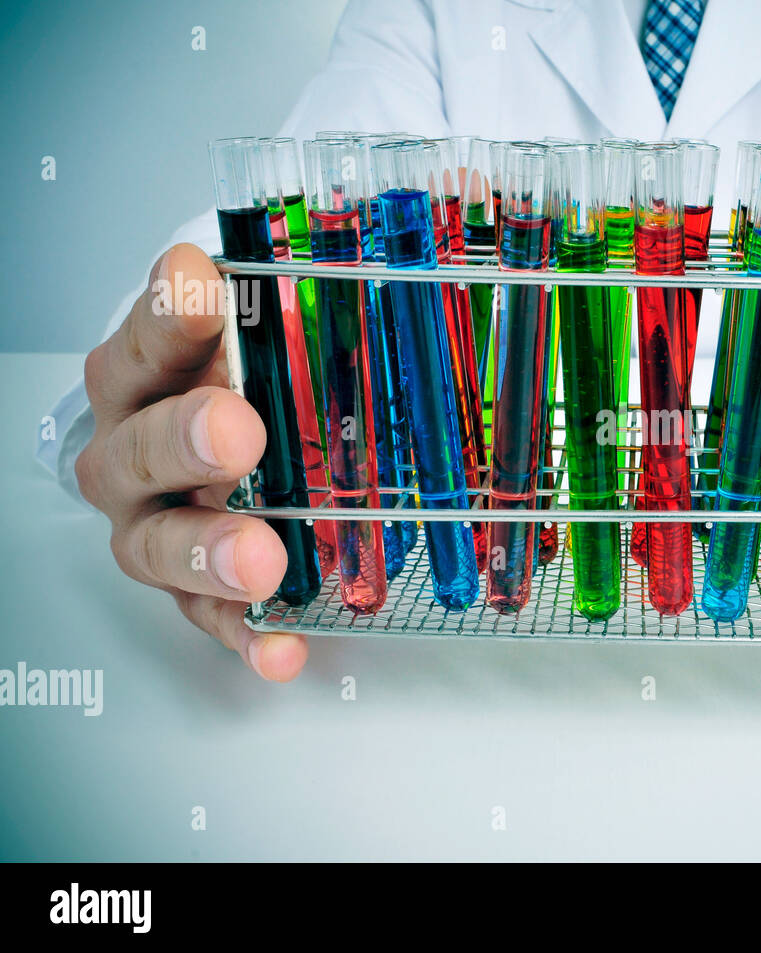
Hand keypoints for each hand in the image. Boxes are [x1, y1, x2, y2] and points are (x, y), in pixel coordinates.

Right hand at [76, 243, 308, 680]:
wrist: (206, 438)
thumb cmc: (230, 381)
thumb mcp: (245, 336)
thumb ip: (272, 305)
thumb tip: (337, 246)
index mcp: (140, 379)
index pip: (144, 342)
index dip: (170, 316)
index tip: (201, 283)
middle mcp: (131, 455)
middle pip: (138, 450)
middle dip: (184, 440)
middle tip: (235, 431)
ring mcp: (155, 529)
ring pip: (159, 546)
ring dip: (209, 553)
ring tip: (260, 561)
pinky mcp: (191, 593)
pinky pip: (212, 622)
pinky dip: (248, 637)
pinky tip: (281, 648)